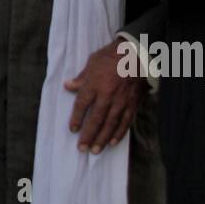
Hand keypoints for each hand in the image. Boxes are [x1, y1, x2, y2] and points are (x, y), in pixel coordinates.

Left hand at [64, 39, 144, 154]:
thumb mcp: (92, 62)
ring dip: (102, 139)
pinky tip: (113, 142)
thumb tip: (68, 86)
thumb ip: (81, 78)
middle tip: (82, 148)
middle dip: (88, 135)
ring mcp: (121, 101)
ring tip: (95, 150)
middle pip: (95, 119)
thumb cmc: (111, 56)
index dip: (76, 119)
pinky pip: (125, 122)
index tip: (73, 130)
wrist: (136, 53)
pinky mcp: (132, 104)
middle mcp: (107, 95)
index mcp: (94, 84)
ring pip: (110, 124)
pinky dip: (119, 133)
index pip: (82, 105)